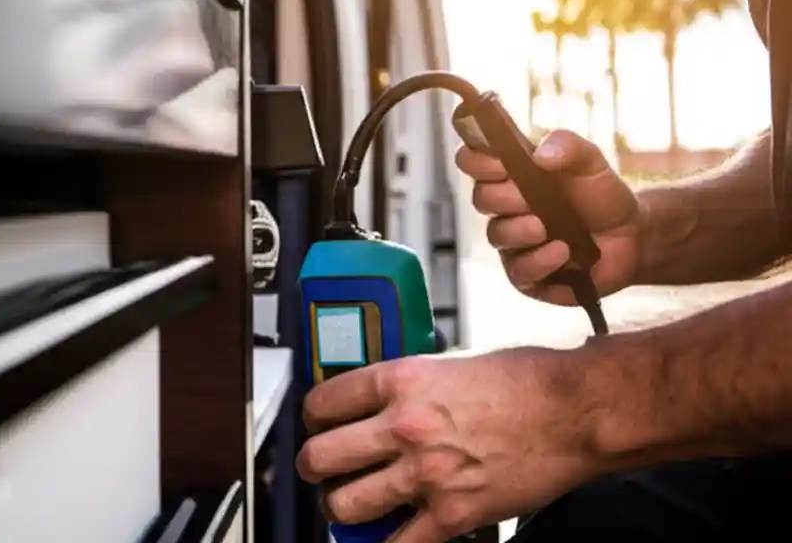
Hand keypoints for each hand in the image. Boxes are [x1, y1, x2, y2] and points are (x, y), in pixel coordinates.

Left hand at [296, 350, 599, 541]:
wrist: (576, 412)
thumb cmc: (527, 381)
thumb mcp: (451, 362)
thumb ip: (411, 385)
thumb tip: (383, 400)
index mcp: (401, 382)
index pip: (324, 402)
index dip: (311, 416)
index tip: (316, 422)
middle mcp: (404, 427)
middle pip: (320, 456)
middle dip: (312, 465)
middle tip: (319, 467)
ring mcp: (426, 474)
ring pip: (345, 505)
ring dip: (340, 506)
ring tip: (348, 502)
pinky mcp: (453, 514)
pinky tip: (385, 537)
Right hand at [455, 129, 640, 305]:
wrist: (631, 236)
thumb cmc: (601, 195)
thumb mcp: (590, 160)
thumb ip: (566, 145)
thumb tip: (538, 155)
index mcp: (510, 174)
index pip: (472, 162)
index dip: (475, 160)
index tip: (500, 163)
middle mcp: (504, 208)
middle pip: (480, 199)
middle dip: (502, 197)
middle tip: (529, 197)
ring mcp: (513, 243)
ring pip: (496, 235)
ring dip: (519, 230)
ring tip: (545, 228)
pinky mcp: (527, 275)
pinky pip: (518, 272)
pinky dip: (538, 262)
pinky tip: (562, 253)